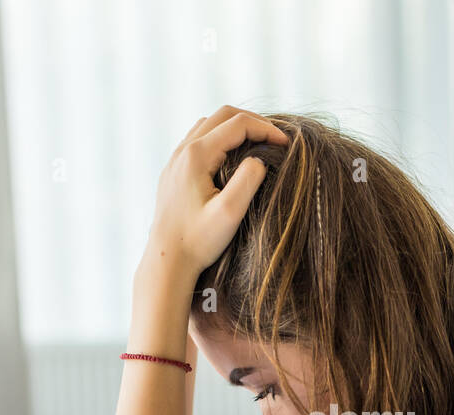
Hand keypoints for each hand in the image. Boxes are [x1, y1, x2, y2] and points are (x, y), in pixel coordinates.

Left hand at [139, 106, 288, 285]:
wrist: (167, 260)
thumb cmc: (198, 241)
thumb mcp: (229, 213)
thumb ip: (247, 181)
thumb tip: (259, 160)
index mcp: (197, 155)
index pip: (238, 124)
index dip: (266, 129)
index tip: (286, 145)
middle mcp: (183, 151)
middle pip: (222, 115)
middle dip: (253, 122)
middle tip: (276, 138)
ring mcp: (176, 160)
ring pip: (209, 124)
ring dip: (236, 127)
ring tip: (258, 144)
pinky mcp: (174, 171)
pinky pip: (199, 140)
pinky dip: (221, 138)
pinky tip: (233, 158)